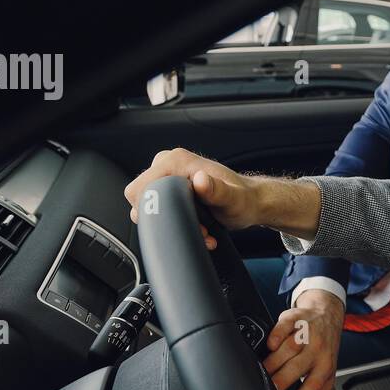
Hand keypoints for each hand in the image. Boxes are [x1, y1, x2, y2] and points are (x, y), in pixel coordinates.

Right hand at [123, 148, 257, 230]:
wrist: (250, 202)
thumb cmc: (243, 199)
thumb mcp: (233, 199)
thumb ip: (218, 190)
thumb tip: (200, 180)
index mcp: (176, 160)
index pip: (139, 188)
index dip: (153, 211)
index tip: (182, 220)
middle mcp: (168, 164)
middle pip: (141, 200)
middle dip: (165, 220)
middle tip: (196, 227)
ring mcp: (167, 175)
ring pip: (150, 207)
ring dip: (172, 223)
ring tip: (201, 229)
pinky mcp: (169, 186)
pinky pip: (159, 207)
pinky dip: (175, 221)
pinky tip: (198, 228)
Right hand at [261, 289, 344, 389]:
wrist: (328, 314)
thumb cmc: (325, 346)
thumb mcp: (328, 370)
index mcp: (326, 365)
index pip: (314, 386)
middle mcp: (317, 349)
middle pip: (298, 368)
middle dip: (281, 381)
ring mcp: (307, 332)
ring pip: (289, 348)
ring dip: (274, 362)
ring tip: (262, 372)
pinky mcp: (296, 318)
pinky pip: (285, 326)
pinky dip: (277, 335)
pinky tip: (270, 344)